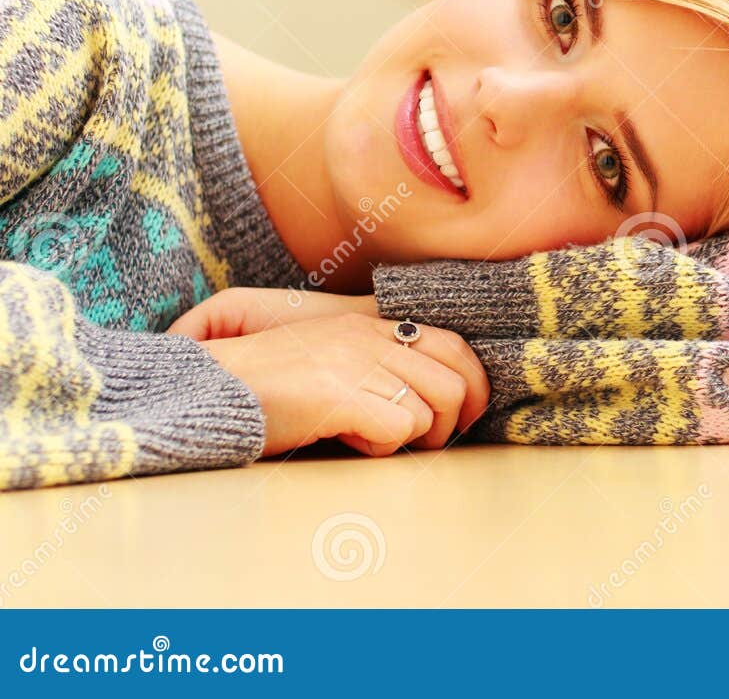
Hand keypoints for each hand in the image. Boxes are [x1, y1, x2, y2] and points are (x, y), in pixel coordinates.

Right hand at [167, 288, 489, 458]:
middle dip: (452, 422)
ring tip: (373, 439)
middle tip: (424, 443)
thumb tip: (423, 405)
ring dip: (413, 437)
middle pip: (454, 381)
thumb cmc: (266, 385)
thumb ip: (373, 366)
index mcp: (368, 325)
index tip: (467, 416)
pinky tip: (347, 442)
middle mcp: (368, 338)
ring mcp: (355, 363)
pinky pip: (397, 431)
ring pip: (432, 409)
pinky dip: (380, 449)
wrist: (207, 386)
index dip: (474, 384)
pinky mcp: (339, 394)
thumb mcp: (328, 360)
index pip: (453, 344)